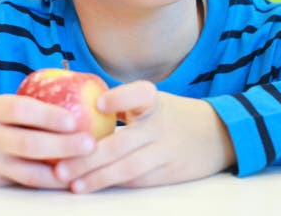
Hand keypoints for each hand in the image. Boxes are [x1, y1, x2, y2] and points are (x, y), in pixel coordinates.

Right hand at [0, 94, 97, 188]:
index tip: (73, 118)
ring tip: (83, 169)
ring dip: (57, 172)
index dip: (48, 114)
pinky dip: (42, 182)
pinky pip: (18, 183)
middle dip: (62, 145)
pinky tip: (63, 180)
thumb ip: (15, 106)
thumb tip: (62, 96)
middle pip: (29, 143)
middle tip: (90, 144)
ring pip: (26, 171)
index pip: (21, 109)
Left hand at [53, 81, 234, 192]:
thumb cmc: (173, 115)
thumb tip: (77, 105)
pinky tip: (93, 186)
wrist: (219, 134)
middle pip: (122, 143)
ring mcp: (166, 152)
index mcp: (155, 102)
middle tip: (60, 167)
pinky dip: (114, 184)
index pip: (140, 94)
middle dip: (88, 157)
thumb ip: (124, 103)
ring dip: (98, 177)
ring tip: (73, 184)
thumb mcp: (155, 101)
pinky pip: (138, 180)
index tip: (99, 103)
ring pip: (129, 168)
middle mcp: (160, 126)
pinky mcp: (170, 173)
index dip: (120, 98)